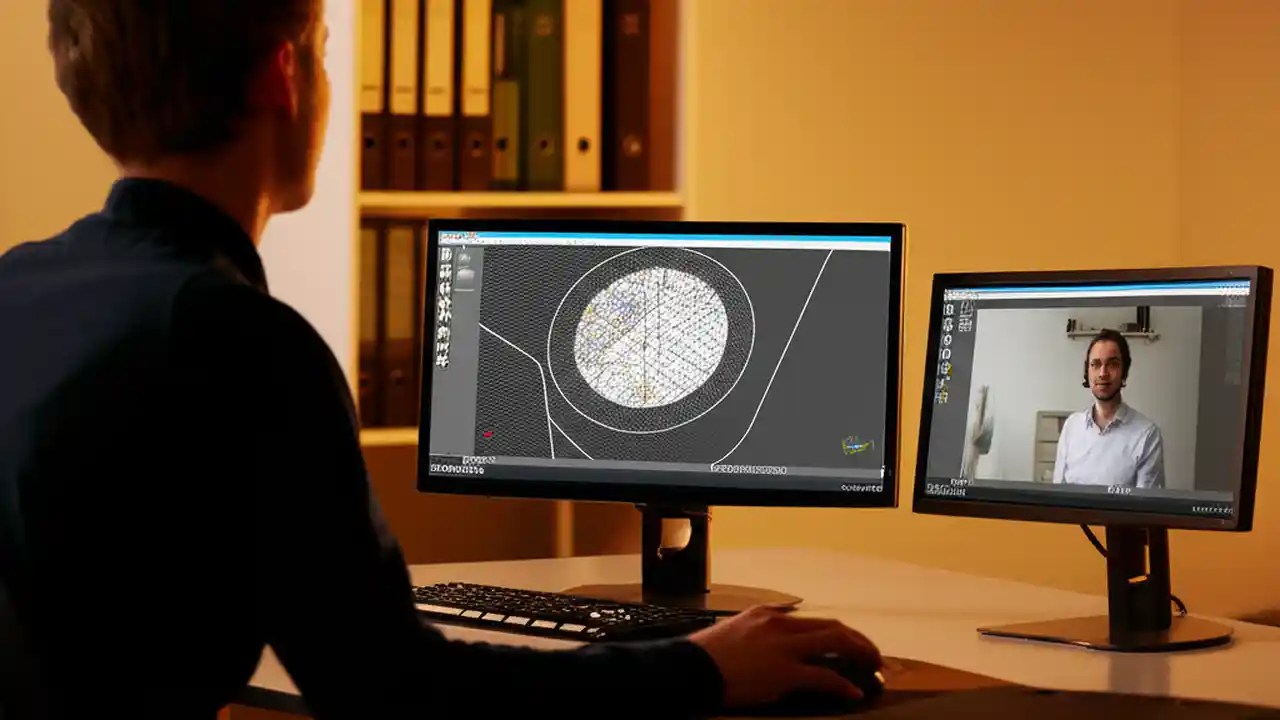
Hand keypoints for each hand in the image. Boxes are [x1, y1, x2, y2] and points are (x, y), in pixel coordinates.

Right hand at [687, 605, 881, 707]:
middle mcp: (780, 625)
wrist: (690, 668)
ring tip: (873, 666)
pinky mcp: (785, 673)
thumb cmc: (706, 655)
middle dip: (857, 640)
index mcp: (768, 615)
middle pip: (832, 627)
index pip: (812, 620)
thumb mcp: (735, 630)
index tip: (847, 643)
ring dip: (860, 653)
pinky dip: (843, 685)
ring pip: (835, 642)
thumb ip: (759, 631)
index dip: (836, 632)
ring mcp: (784, 649)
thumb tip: (775, 643)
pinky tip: (854, 693)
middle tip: (871, 654)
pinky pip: (824, 677)